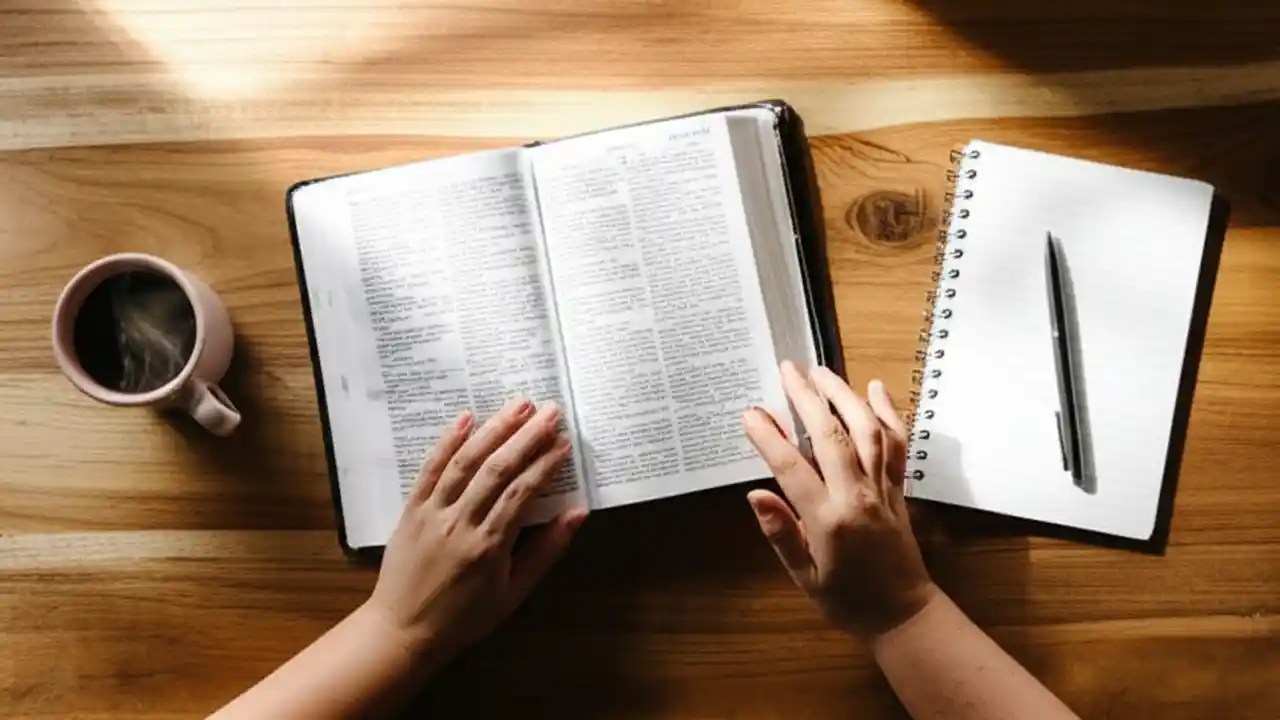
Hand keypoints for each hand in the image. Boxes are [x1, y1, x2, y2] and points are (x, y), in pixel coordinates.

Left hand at [365, 399, 587, 665]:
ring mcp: (432, 514)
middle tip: (549, 410)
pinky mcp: (411, 510)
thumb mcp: (514, 592)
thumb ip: (547, 551)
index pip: (523, 492)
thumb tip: (578, 513)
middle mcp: (460, 524)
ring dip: (493, 429)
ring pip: (465, 462)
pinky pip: (430, 469)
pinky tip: (466, 417)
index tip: (564, 441)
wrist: (404, 631)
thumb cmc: (466, 618)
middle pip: (497, 470)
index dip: (546, 463)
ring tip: (517, 405)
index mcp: (490, 547)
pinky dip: (448, 441)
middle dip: (526, 436)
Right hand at [742, 362, 935, 638]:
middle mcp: (858, 497)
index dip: (768, 438)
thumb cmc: (847, 601)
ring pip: (866, 430)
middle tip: (787, 370)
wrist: (903, 614)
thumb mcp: (803, 577)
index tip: (749, 413)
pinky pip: (896, 443)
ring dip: (844, 395)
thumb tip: (755, 495)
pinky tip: (875, 388)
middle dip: (807, 398)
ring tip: (821, 371)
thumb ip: (780, 533)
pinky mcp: (898, 488)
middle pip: (831, 436)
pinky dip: (888, 413)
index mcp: (828, 521)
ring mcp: (882, 489)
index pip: (792, 468)